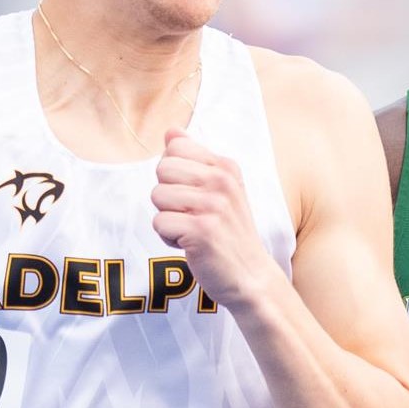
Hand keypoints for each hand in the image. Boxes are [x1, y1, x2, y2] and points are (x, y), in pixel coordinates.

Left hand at [151, 130, 273, 310]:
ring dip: (168, 218)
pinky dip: (168, 238)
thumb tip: (171, 131)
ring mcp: (212, 205)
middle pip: (161, 170)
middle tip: (191, 215)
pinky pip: (159, 223)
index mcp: (226, 166)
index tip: (194, 195)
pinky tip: (190, 244)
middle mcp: (221, 181)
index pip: (174, 148)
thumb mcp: (220, 189)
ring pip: (157, 196)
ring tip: (192, 230)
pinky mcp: (201, 230)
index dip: (174, 175)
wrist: (251, 276)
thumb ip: (195, 158)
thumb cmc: (230, 232)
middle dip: (167, 196)